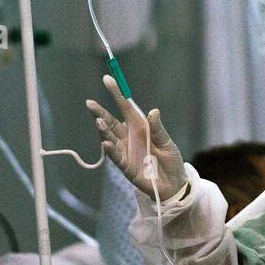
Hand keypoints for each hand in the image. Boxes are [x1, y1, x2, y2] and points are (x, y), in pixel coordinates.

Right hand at [87, 74, 186, 201]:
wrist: (174, 184)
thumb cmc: (171, 161)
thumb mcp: (167, 143)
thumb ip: (158, 129)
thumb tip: (153, 111)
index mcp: (140, 127)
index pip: (125, 107)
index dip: (116, 94)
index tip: (107, 79)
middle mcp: (129, 137)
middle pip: (111, 122)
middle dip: (100, 113)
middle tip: (90, 104)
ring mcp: (126, 151)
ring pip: (110, 138)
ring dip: (104, 130)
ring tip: (99, 121)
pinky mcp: (126, 167)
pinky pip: (116, 157)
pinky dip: (111, 150)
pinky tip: (106, 142)